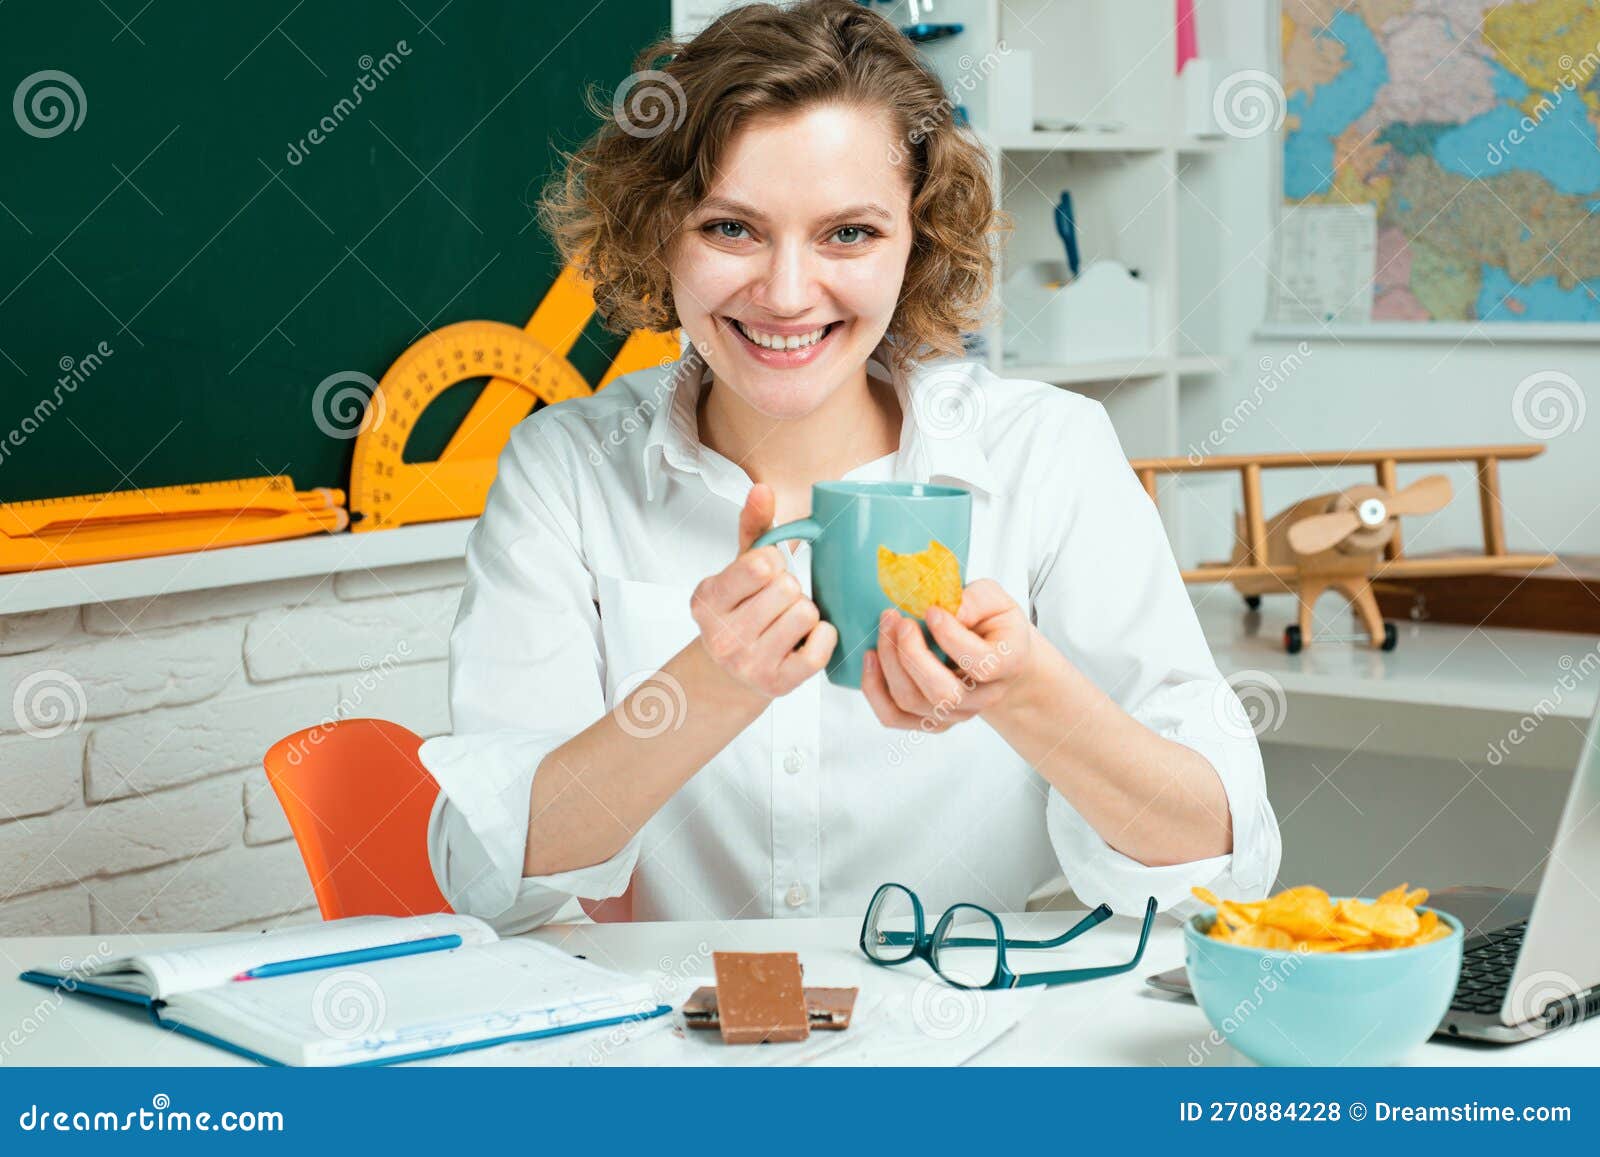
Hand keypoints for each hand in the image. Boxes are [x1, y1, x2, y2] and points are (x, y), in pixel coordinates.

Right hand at [690, 483, 837, 698]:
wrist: (730, 671)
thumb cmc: (740, 611)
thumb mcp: (737, 568)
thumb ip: (752, 526)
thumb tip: (762, 490)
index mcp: (707, 600)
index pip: (759, 564)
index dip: (773, 562)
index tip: (765, 573)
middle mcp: (723, 636)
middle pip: (788, 588)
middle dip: (790, 588)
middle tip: (776, 602)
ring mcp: (749, 663)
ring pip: (806, 614)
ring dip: (806, 612)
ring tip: (787, 620)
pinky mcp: (778, 684)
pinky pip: (819, 649)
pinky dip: (823, 636)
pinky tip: (807, 636)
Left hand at [862, 578, 1031, 731]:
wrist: (995, 653)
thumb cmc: (992, 623)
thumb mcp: (993, 600)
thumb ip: (974, 600)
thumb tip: (945, 610)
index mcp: (1008, 663)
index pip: (981, 664)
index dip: (950, 637)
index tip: (931, 610)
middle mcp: (983, 697)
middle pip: (943, 693)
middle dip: (911, 654)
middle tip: (897, 619)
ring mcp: (956, 713)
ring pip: (912, 702)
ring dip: (889, 663)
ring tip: (884, 628)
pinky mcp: (929, 719)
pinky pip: (894, 716)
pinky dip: (875, 689)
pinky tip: (870, 659)